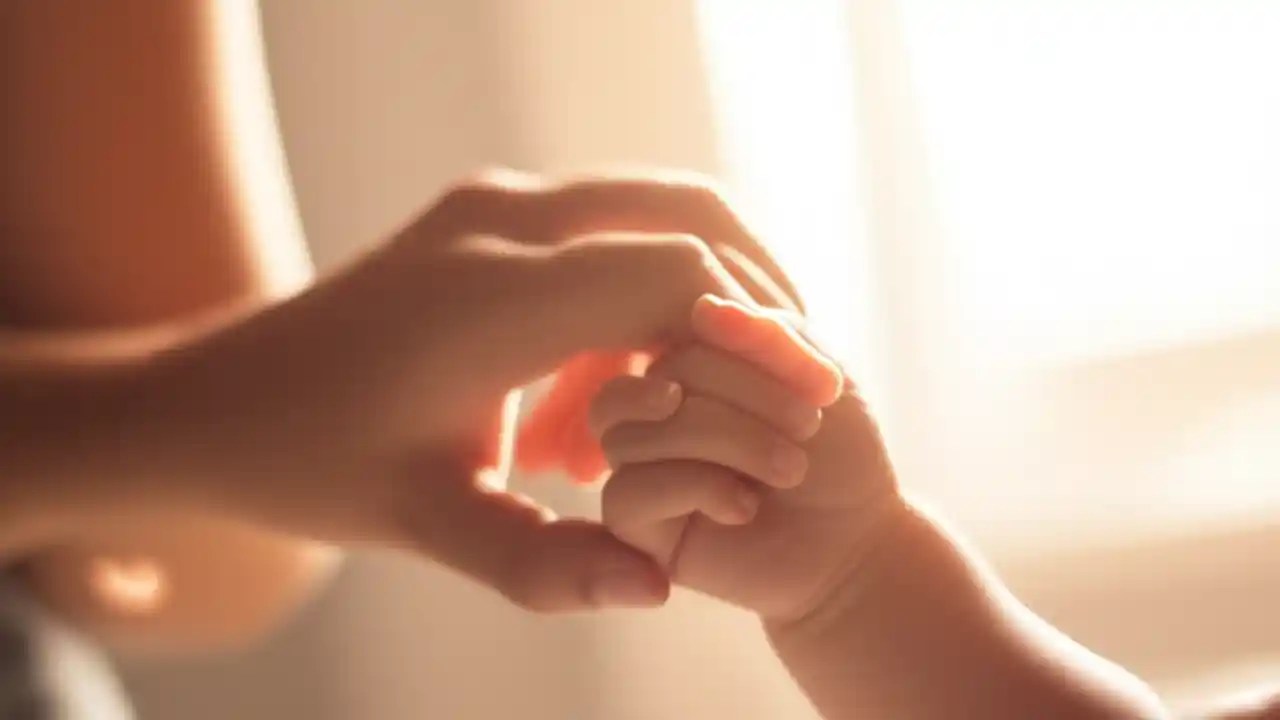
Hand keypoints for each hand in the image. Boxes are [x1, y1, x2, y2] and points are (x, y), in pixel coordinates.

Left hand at [121, 171, 836, 612]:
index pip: (674, 276)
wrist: (210, 402)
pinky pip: (612, 223)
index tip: (810, 404)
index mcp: (490, 295)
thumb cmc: (310, 465)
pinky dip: (661, 279)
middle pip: (687, 213)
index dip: (759, 337)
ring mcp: (491, 207)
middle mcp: (500, 222)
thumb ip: (545, 564)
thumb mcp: (427, 524)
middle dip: (761, 294)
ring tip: (740, 377)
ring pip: (656, 206)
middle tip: (803, 379)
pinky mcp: (488, 216)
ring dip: (714, 281)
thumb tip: (657, 588)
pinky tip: (655, 367)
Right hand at [592, 296, 899, 621]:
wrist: (857, 547)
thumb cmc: (839, 458)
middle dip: (743, 398)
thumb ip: (764, 336)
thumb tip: (701, 308)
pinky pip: (625, 493)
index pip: (683, 335)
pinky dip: (694, 488)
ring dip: (723, 442)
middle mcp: (651, 417)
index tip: (824, 388)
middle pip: (657, 380)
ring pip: (630, 436)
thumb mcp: (816, 376)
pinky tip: (745, 507)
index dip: (749, 353)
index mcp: (687, 369)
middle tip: (808, 429)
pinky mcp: (635, 532)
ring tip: (788, 469)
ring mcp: (637, 472)